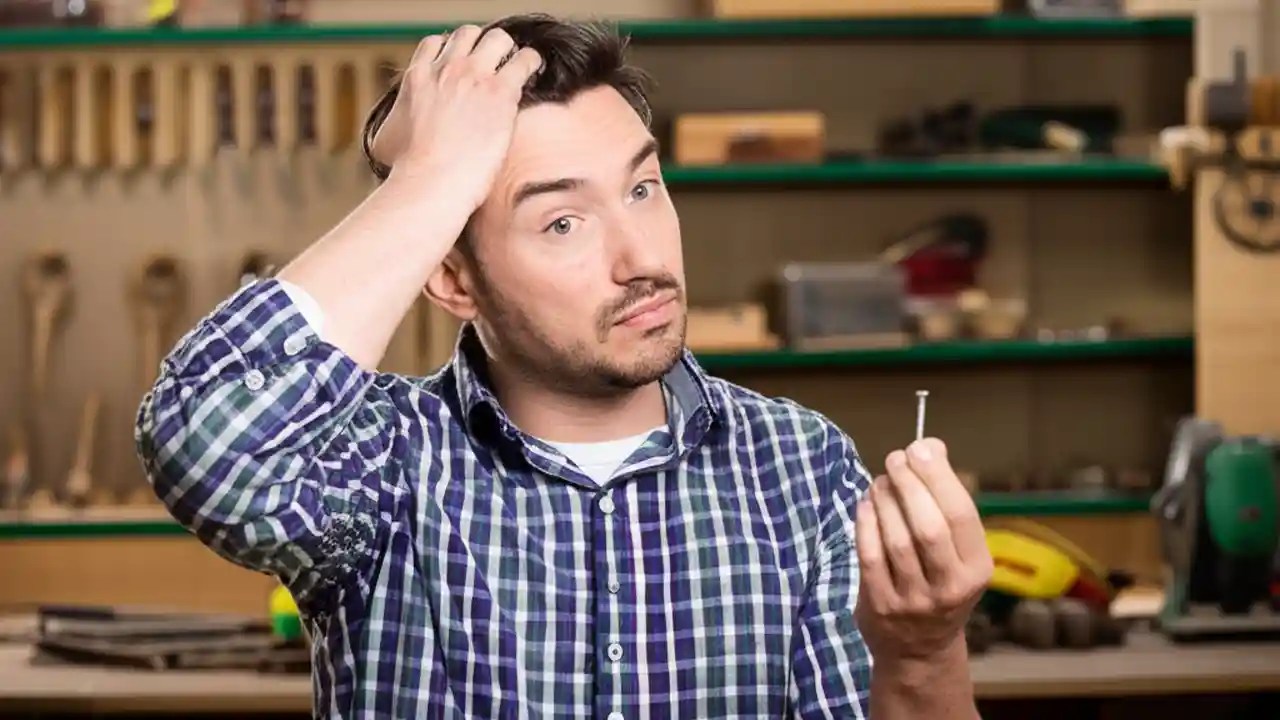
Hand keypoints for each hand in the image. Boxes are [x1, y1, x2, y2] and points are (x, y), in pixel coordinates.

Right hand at [370, 25, 542, 209]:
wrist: (431, 180)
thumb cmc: (408, 169)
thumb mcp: (385, 139)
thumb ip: (392, 123)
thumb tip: (392, 131)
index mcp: (419, 76)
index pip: (436, 44)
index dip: (452, 53)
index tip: (462, 68)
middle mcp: (446, 69)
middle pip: (468, 35)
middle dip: (480, 48)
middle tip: (490, 68)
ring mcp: (475, 77)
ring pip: (498, 39)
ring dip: (507, 51)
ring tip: (514, 68)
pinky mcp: (501, 92)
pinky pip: (525, 60)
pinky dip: (530, 62)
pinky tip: (532, 74)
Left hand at [854, 437, 992, 666]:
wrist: (920, 650)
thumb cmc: (939, 584)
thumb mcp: (958, 553)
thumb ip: (945, 503)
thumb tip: (931, 445)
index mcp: (976, 568)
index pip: (960, 515)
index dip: (938, 477)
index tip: (921, 448)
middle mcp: (949, 587)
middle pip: (929, 527)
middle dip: (909, 485)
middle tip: (895, 458)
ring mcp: (914, 600)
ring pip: (897, 540)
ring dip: (885, 500)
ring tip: (880, 480)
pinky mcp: (881, 606)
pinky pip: (870, 556)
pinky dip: (866, 524)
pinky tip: (866, 504)